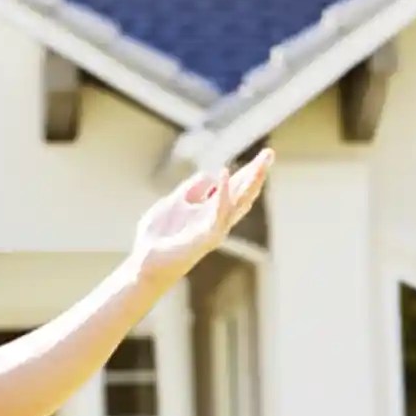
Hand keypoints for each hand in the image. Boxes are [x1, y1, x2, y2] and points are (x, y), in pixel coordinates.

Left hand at [130, 147, 273, 284]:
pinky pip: (218, 212)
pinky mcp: (206, 236)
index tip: (265, 155)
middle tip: (270, 153)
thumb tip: (212, 174)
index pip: (235, 187)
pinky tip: (224, 173)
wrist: (145, 262)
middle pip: (243, 193)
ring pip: (239, 202)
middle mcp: (217, 218)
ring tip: (261, 163)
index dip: (248, 171)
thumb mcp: (175, 202)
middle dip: (257, 174)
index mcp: (210, 210)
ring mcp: (214, 228)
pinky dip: (223, 192)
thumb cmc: (159, 236)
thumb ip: (192, 188)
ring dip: (251, 181)